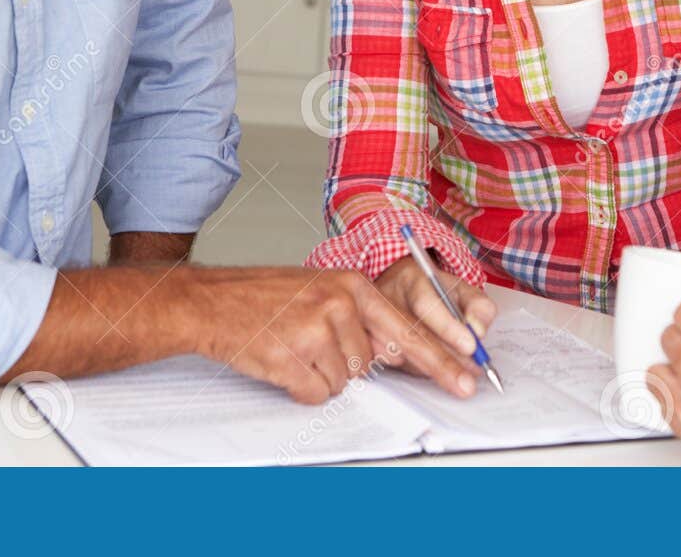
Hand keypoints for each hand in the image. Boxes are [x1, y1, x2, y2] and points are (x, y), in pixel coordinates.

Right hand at [198, 267, 478, 403]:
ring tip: (294, 349)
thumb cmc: (264, 298)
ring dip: (321, 376)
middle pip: (371, 363)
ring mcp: (314, 331)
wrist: (211, 302)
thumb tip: (393, 353)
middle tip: (406, 373)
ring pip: (343, 382)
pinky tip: (282, 363)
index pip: (408, 328)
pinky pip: (315, 394)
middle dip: (363, 369)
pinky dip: (300, 388)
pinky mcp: (290, 357)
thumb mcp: (322, 291)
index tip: (469, 377)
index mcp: (352, 286)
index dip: (442, 357)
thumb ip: (360, 318)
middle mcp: (339, 305)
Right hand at [375, 255, 497, 366]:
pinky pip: (391, 366)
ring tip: (460, 375)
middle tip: (467, 383)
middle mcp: (385, 298)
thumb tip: (478, 330)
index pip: (426, 304)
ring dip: (432, 370)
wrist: (405, 292)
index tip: (470, 346)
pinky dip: (417, 372)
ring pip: (401, 355)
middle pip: (409, 335)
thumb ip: (478, 306)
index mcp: (410, 279)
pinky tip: (433, 369)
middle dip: (442, 363)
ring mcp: (369, 322)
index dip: (448, 328)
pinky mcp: (366, 343)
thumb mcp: (462, 291)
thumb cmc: (436, 294)